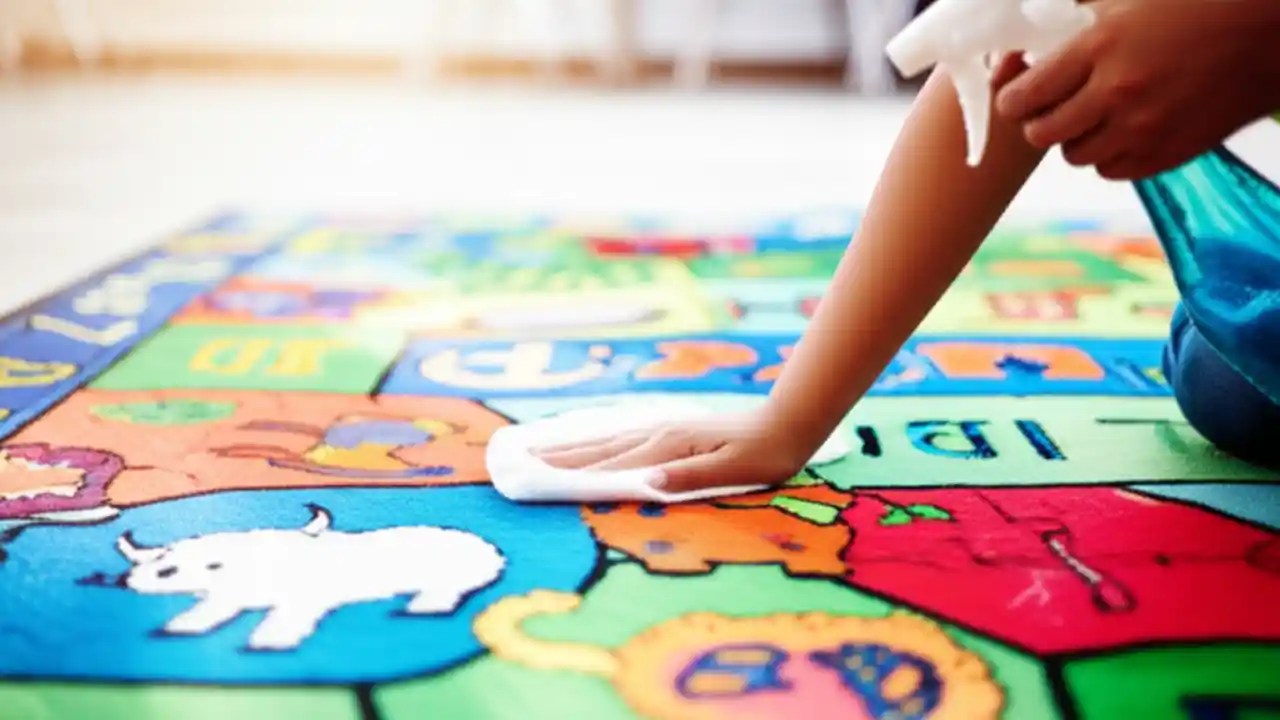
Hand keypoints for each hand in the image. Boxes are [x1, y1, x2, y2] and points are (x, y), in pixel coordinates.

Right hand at [533, 409, 807, 493]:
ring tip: (539, 451)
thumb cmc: (764, 454)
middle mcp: (658, 436)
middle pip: (599, 450)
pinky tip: (588, 446)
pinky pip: (622, 440)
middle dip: (560, 459)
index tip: (537, 477)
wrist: (787, 424)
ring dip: (572, 449)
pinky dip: (596, 444)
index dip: (573, 474)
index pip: (612, 466)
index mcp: (668, 447)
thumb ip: (689, 476)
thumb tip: (647, 482)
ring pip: (607, 443)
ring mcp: (662, 431)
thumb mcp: (733, 470)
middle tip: (521, 464)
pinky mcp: (670, 433)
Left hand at [995, 0, 1279, 179]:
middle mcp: (1116, 93)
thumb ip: (1069, 23)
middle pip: (1041, 134)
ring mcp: (1142, 129)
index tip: (1018, 92)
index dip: (1013, 97)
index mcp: (1099, 48)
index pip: (1023, 96)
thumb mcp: (1121, 2)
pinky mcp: (1166, 154)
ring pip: (1074, 156)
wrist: (1263, 33)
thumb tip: (1021, 50)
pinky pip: (1112, 171)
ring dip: (1075, 138)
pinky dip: (1109, 154)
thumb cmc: (1190, 6)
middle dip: (1038, 120)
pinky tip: (1123, 129)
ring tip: (1093, 114)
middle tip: (1052, 106)